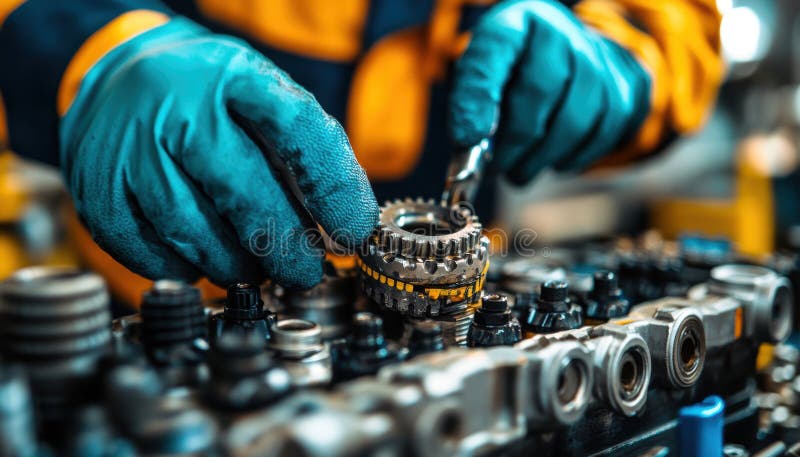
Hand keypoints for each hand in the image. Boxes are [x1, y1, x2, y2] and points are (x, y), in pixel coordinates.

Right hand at [59, 18, 377, 288]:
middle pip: (241, 190)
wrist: (122, 77)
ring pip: (193, 230)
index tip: (354, 232)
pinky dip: (186, 268)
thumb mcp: (263, 102)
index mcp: (235, 77)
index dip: (333, 187)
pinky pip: (151, 253)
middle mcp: (177, 106)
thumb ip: (305, 158)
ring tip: (255, 267)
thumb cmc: (211, 101)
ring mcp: (129, 147)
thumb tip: (342, 234)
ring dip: (235, 264)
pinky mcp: (98, 190)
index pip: (296, 128)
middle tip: (303, 272)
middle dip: (283, 245)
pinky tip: (203, 260)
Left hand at [449, 0, 650, 184]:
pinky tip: (555, 161)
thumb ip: (471, 99)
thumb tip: (469, 140)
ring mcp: (599, 56)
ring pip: (576, 120)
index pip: (496, 48)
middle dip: (515, 144)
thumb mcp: (482, 72)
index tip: (467, 138)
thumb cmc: (514, 70)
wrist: (566, 54)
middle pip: (540, 93)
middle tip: (498, 168)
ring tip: (521, 171)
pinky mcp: (627, 83)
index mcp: (516, 23)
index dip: (478, 96)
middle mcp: (561, 32)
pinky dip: (574, 157)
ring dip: (543, 158)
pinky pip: (604, 132)